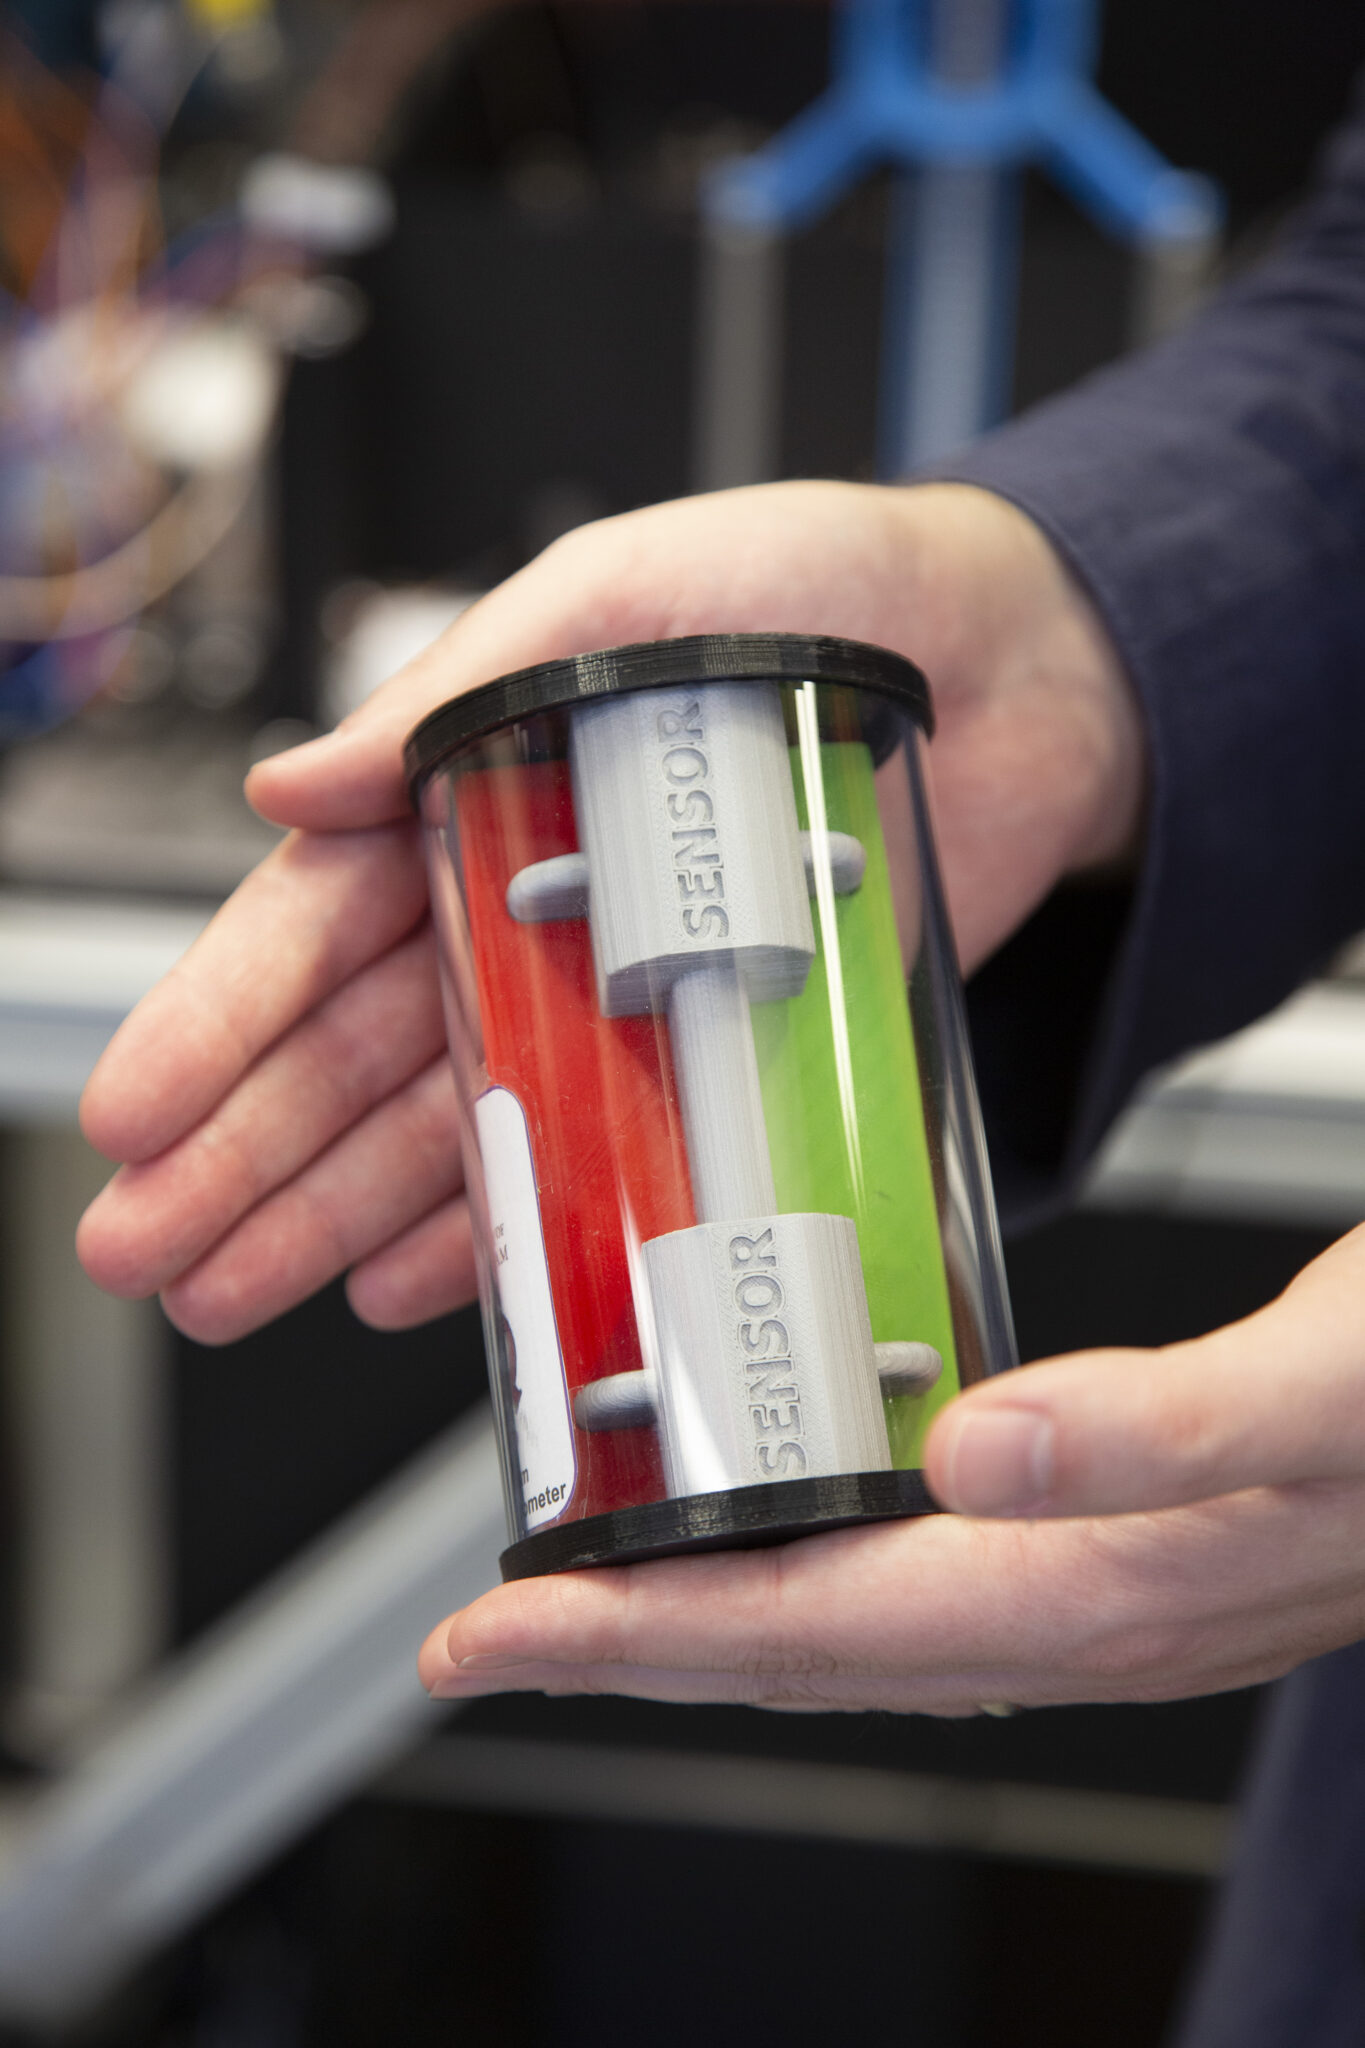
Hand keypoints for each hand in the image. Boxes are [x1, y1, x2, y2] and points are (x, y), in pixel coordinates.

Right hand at [76, 479, 1139, 1340]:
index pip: (316, 928)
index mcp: (478, 793)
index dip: (219, 1025)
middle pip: (353, 1057)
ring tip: (236, 1291)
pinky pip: (583, 1164)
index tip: (140, 1117)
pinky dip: (499, 1228)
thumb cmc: (820, 592)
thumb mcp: (623, 594)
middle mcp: (529, 908)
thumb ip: (461, 682)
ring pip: (444, 1128)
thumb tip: (295, 780)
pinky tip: (409, 1284)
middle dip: (242, 1158)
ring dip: (333, 1216)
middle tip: (151, 1251)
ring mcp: (614, 997)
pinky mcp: (710, 1056)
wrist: (1022, 671)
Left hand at [419, 1225, 1364, 1712]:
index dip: (636, 1634)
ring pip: (849, 1636)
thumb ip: (1158, 1429)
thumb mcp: (1320, 1390)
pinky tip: (786, 1553)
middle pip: (800, 1650)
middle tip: (490, 1635)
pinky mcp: (1116, 1559)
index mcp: (1096, 1585)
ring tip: (597, 1606)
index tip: (496, 1632)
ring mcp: (1098, 1604)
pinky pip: (916, 1600)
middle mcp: (1081, 1618)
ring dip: (707, 1624)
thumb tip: (974, 1455)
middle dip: (629, 1647)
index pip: (810, 1626)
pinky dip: (810, 1583)